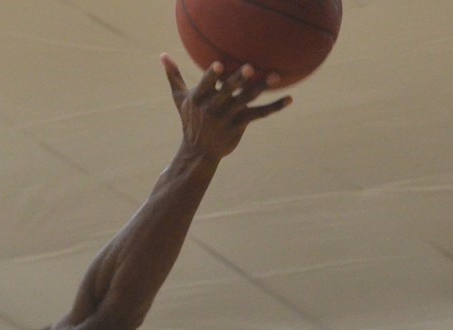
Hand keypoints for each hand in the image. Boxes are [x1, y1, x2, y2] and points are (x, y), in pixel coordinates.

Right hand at [163, 55, 290, 161]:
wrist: (199, 152)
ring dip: (262, 88)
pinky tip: (289, 99)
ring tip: (276, 75)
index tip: (220, 65)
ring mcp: (228, 117)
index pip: (206, 85)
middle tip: (250, 67)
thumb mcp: (179, 99)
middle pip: (228, 92)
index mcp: (199, 99)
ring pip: (247, 101)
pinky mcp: (240, 125)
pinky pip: (260, 114)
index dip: (213, 76)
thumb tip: (162, 55)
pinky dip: (275, 107)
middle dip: (239, 80)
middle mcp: (214, 108)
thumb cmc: (190, 120)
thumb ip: (173, 76)